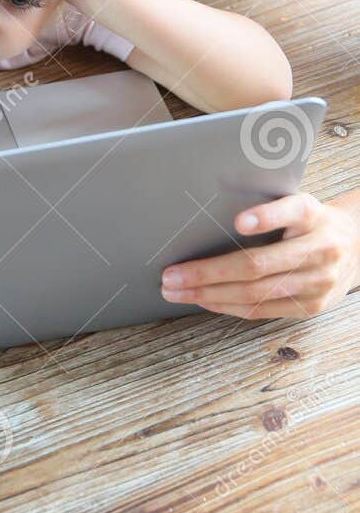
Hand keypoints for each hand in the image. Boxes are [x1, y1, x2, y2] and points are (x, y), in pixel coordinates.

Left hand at [161, 193, 359, 319]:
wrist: (358, 247)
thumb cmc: (312, 222)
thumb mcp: (298, 203)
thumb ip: (268, 207)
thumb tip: (212, 215)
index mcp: (313, 215)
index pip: (292, 212)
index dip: (266, 217)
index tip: (239, 221)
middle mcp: (319, 249)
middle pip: (258, 264)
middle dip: (208, 273)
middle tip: (171, 275)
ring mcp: (318, 282)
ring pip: (255, 294)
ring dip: (209, 295)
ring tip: (176, 291)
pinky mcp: (312, 306)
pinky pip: (262, 310)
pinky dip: (227, 306)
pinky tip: (203, 300)